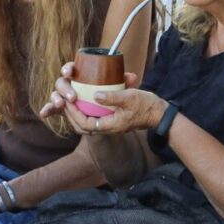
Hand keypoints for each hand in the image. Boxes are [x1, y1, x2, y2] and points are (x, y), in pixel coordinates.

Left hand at [40, 63, 164, 134]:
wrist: (158, 113)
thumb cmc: (145, 105)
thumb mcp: (129, 97)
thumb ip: (112, 97)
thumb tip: (95, 95)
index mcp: (110, 125)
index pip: (85, 124)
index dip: (74, 114)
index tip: (69, 101)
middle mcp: (108, 128)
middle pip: (83, 128)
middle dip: (71, 115)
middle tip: (65, 101)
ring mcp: (110, 126)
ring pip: (87, 125)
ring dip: (77, 115)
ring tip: (71, 102)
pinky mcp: (112, 121)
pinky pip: (94, 120)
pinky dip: (86, 113)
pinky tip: (84, 101)